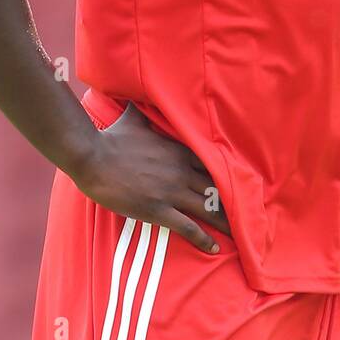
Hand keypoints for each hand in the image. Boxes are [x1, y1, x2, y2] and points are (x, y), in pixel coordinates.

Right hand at [74, 102, 230, 254]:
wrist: (92, 156)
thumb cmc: (112, 137)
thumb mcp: (134, 118)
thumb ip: (144, 111)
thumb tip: (138, 92)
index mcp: (178, 150)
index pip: (212, 164)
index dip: (226, 176)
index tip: (239, 185)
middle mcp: (181, 171)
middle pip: (215, 189)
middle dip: (231, 202)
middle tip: (247, 215)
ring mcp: (171, 191)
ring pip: (207, 209)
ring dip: (224, 223)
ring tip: (239, 235)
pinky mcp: (157, 209)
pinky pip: (188, 227)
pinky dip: (203, 238)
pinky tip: (214, 248)